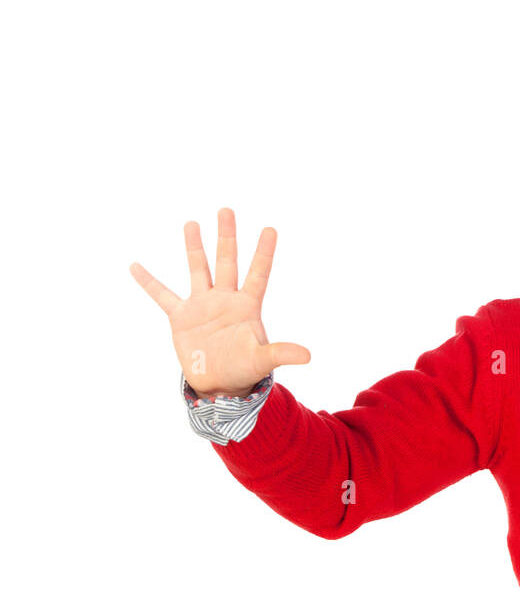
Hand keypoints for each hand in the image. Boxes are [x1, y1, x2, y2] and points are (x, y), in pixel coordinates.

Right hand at [130, 207, 309, 396]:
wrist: (219, 383)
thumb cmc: (245, 369)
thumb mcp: (262, 360)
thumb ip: (281, 352)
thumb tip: (308, 355)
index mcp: (247, 306)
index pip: (258, 273)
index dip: (264, 252)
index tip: (270, 228)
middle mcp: (225, 299)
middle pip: (227, 261)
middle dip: (227, 237)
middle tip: (226, 210)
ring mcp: (202, 305)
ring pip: (198, 269)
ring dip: (194, 247)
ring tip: (192, 223)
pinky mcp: (181, 317)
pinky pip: (162, 295)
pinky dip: (148, 282)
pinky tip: (135, 265)